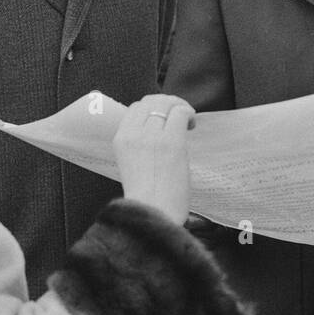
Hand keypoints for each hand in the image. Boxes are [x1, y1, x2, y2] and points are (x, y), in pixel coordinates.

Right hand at [114, 95, 196, 224]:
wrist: (153, 213)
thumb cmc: (147, 196)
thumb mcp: (131, 164)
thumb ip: (139, 144)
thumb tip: (159, 128)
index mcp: (121, 139)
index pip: (135, 107)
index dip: (153, 107)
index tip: (164, 117)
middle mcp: (134, 134)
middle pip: (151, 101)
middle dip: (168, 102)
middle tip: (180, 114)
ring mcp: (152, 136)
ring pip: (167, 104)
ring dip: (180, 107)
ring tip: (188, 120)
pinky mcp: (171, 142)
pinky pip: (181, 113)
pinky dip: (189, 114)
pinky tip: (192, 125)